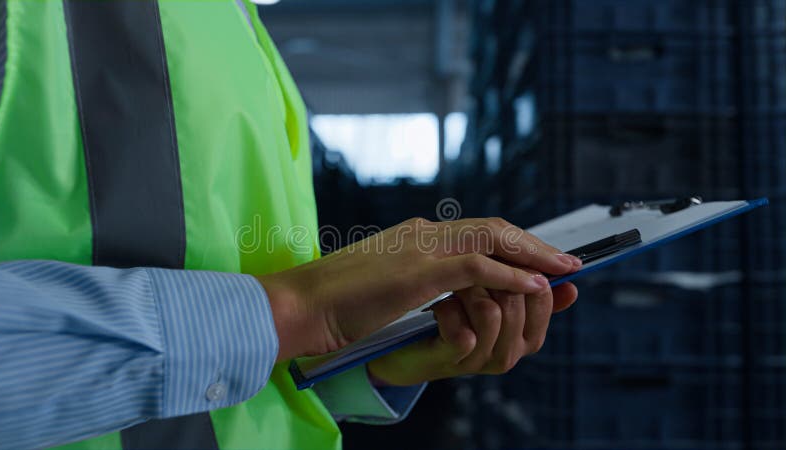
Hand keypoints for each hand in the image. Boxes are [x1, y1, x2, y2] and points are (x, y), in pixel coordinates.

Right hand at [258, 217, 580, 361]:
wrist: (302, 304)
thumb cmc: (337, 301)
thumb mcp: (386, 284)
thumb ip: (416, 278)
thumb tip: (443, 289)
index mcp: (416, 235)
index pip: (476, 231)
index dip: (514, 244)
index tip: (540, 258)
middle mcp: (423, 232)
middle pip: (492, 229)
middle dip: (534, 244)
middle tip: (566, 261)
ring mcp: (421, 247)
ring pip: (491, 240)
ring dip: (533, 256)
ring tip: (563, 271)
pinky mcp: (420, 269)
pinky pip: (477, 267)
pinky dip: (511, 275)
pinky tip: (535, 285)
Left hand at [366, 281, 578, 385]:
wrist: (392, 348)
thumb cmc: (439, 316)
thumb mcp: (478, 291)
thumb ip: (513, 280)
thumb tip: (566, 275)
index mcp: (520, 332)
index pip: (544, 298)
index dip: (539, 270)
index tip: (517, 251)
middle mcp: (505, 349)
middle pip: (520, 303)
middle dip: (497, 273)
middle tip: (475, 263)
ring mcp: (476, 358)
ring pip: (493, 314)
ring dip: (471, 291)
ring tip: (453, 288)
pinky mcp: (447, 362)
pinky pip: (464, 334)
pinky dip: (448, 312)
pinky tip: (436, 309)